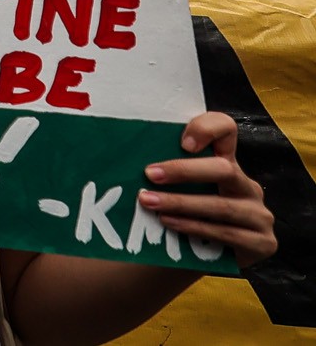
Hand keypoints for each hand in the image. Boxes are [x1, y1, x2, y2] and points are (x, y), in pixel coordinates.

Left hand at [139, 111, 275, 266]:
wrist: (201, 258)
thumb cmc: (185, 215)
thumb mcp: (180, 190)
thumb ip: (166, 172)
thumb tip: (124, 154)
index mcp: (229, 163)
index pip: (226, 130)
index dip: (208, 129)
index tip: (182, 142)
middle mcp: (248, 186)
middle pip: (224, 168)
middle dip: (184, 171)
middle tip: (150, 173)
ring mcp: (259, 215)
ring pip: (221, 206)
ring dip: (181, 203)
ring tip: (149, 202)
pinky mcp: (262, 243)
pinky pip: (226, 233)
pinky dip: (193, 228)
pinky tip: (169, 223)